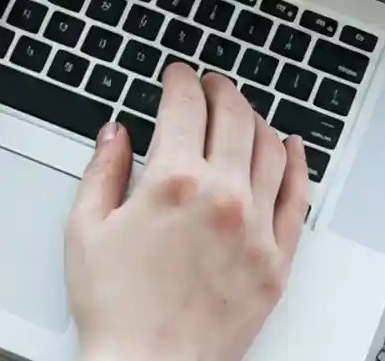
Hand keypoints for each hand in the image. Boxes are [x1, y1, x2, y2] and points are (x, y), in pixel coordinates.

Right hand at [66, 66, 309, 360]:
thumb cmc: (116, 310)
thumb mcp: (86, 229)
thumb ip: (103, 170)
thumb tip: (116, 133)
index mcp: (173, 182)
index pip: (186, 106)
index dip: (181, 80)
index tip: (178, 75)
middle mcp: (223, 196)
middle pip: (234, 116)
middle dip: (220, 89)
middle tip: (210, 83)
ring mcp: (256, 226)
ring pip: (270, 148)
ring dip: (255, 117)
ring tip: (242, 110)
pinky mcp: (277, 258)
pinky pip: (299, 196)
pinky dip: (297, 163)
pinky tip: (290, 147)